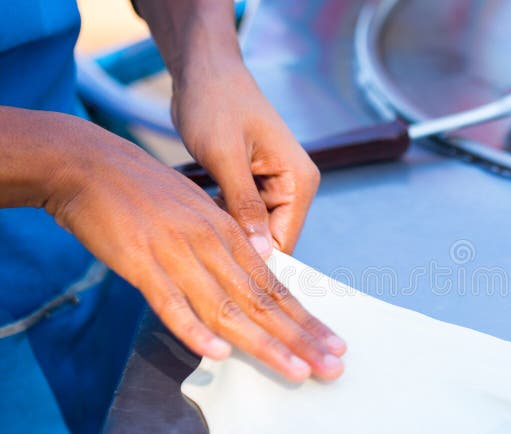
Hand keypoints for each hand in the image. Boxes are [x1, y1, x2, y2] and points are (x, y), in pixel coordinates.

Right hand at [43, 113, 344, 381]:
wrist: (90, 163)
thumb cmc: (146, 192)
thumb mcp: (199, 215)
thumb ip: (224, 251)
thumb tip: (249, 284)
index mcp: (229, 234)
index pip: (275, 287)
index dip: (305, 320)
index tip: (333, 345)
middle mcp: (212, 245)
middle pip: (263, 301)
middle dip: (301, 339)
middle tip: (332, 368)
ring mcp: (177, 253)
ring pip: (227, 307)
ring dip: (264, 343)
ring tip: (296, 371)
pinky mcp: (140, 261)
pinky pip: (169, 302)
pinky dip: (193, 329)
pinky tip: (217, 353)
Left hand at [171, 62, 318, 255]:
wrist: (203, 70)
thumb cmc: (215, 102)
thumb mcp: (225, 156)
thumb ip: (245, 206)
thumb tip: (262, 255)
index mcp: (299, 181)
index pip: (285, 242)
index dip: (256, 260)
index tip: (221, 270)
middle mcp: (293, 187)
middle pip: (269, 240)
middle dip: (236, 244)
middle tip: (199, 242)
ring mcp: (273, 187)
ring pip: (252, 230)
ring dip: (225, 230)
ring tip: (195, 221)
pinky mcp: (254, 185)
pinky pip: (240, 216)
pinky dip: (219, 216)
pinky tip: (197, 209)